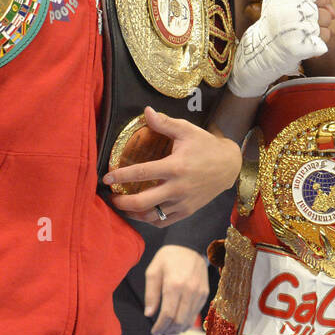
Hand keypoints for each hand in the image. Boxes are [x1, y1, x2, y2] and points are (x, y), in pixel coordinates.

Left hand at [105, 107, 239, 225]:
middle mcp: (177, 188)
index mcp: (175, 167)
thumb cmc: (206, 146)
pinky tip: (140, 213)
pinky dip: (148, 220)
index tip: (106, 178)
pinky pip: (162, 222)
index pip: (140, 173)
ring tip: (122, 206)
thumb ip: (164, 123)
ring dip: (132, 213)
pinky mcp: (187, 211)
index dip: (120, 176)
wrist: (229, 166)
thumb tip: (146, 111)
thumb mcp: (187, 130)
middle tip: (110, 196)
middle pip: (142, 202)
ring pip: (151, 216)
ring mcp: (182, 203)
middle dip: (121, 202)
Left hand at [143, 245, 208, 334]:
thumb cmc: (169, 257)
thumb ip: (151, 294)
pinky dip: (186, 321)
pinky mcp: (204, 293)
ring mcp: (199, 293)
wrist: (189, 246)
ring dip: (177, 329)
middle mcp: (189, 290)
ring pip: (189, 320)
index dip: (160, 326)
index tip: (153, 331)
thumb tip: (149, 314)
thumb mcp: (153, 271)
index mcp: (174, 284)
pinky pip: (195, 313)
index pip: (168, 314)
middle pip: (179, 321)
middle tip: (160, 332)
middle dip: (168, 330)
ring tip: (168, 329)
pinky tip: (178, 321)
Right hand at [228, 0, 334, 96]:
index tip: (322, 8)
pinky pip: (321, 45)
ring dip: (318, 36)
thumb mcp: (280, 3)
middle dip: (320, 22)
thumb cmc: (274, 25)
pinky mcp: (300, 46)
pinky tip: (305, 46)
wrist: (259, 49)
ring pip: (325, 30)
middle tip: (305, 27)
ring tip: (304, 37)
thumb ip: (306, 0)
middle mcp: (293, 9)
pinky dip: (316, 47)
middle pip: (324, 14)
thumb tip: (333, 12)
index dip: (323, 2)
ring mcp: (297, 28)